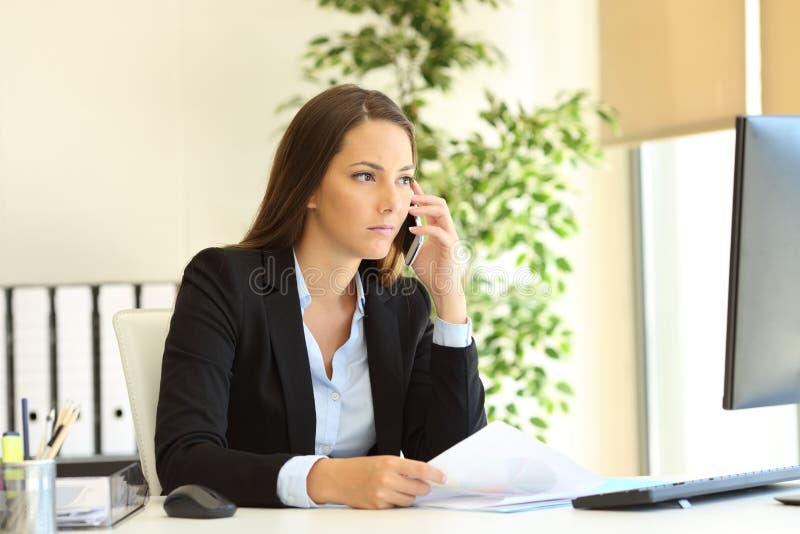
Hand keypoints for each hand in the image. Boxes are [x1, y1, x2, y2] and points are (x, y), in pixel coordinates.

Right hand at [306, 455, 446, 508]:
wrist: (338, 479)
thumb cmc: (362, 468)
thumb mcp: (383, 461)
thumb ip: (402, 468)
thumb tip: (424, 477)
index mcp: (390, 462)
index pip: (420, 469)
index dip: (435, 474)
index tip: (443, 477)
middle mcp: (387, 478)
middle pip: (419, 488)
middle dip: (423, 488)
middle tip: (420, 485)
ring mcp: (382, 494)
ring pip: (410, 501)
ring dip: (409, 497)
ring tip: (399, 489)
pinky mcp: (378, 507)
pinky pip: (397, 508)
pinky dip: (396, 503)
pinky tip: (387, 496)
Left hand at [407, 180, 466, 322]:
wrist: (442, 289)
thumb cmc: (430, 271)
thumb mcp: (415, 251)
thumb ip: (409, 239)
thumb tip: (394, 230)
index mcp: (439, 229)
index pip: (431, 206)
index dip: (421, 194)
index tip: (409, 185)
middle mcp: (447, 229)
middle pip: (440, 203)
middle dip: (424, 197)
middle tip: (408, 196)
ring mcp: (450, 237)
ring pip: (442, 212)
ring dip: (425, 208)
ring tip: (410, 209)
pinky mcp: (450, 247)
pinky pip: (439, 232)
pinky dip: (425, 228)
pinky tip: (412, 230)